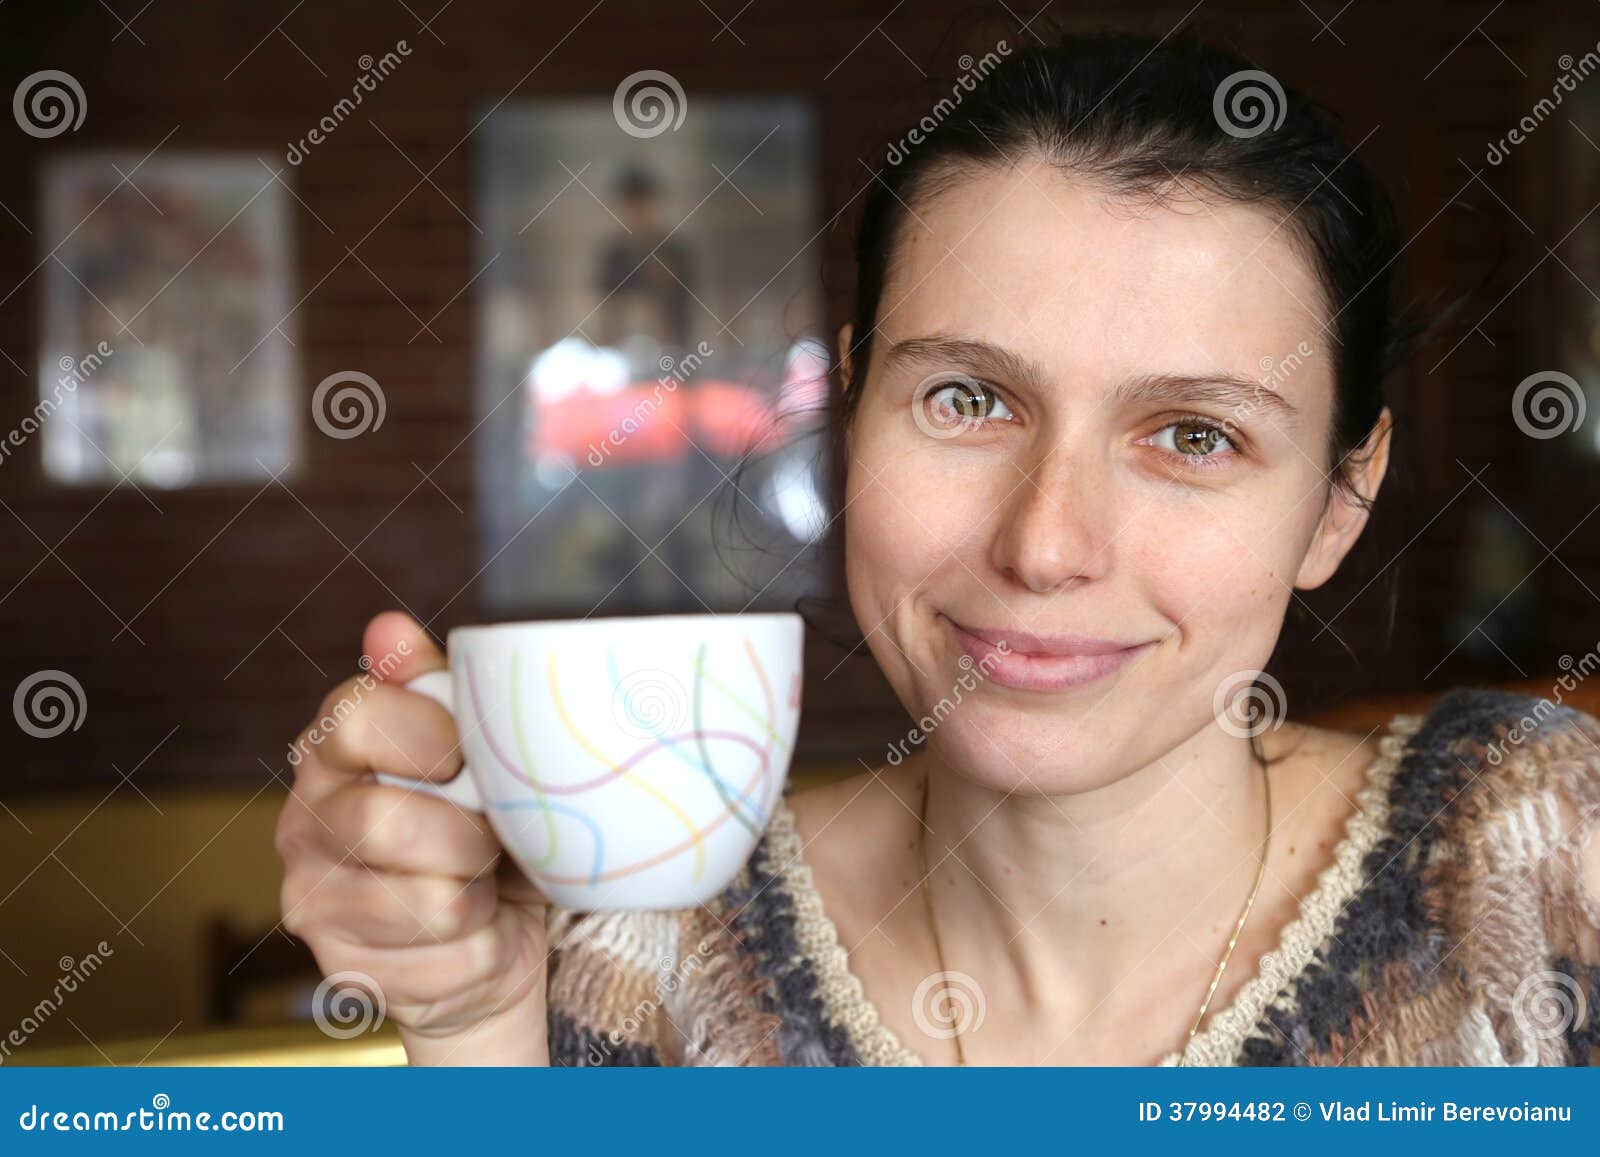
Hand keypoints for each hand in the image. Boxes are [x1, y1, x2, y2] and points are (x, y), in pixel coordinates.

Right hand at [274, 611, 550, 1063]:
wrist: (496, 932)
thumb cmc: (486, 822)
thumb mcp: (478, 748)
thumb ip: (437, 682)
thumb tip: (387, 628)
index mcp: (332, 749)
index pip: (359, 717)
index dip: (433, 736)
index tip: (467, 756)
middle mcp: (305, 823)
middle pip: (389, 823)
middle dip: (470, 836)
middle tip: (489, 837)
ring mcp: (317, 901)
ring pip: (429, 902)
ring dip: (481, 897)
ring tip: (479, 885)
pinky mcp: (347, 970)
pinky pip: (447, 961)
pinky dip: (482, 951)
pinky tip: (470, 937)